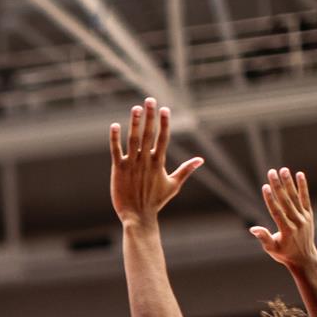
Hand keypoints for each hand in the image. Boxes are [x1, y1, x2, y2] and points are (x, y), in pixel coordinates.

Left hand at [109, 98, 202, 227]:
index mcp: (159, 163)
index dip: (164, 123)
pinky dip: (115, 138)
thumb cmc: (155, 202)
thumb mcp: (173, 185)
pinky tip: (115, 125)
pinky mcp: (118, 169)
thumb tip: (201, 160)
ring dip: (135, 123)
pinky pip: (116, 151)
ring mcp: (131, 165)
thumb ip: (186, 170)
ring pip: (133, 139)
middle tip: (150, 99)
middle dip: (150, 116)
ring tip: (136, 108)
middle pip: (149, 134)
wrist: (137, 216)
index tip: (165, 109)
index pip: (163, 138)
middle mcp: (145, 161)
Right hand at [252, 167, 316, 270]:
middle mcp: (296, 222)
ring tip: (283, 170)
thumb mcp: (271, 249)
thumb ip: (264, 238)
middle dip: (278, 186)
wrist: (304, 258)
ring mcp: (304, 218)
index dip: (270, 199)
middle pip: (286, 201)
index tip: (265, 186)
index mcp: (286, 230)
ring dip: (289, 183)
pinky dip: (303, 187)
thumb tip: (253, 229)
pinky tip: (299, 175)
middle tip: (271, 172)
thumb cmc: (284, 254)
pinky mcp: (308, 215)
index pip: (277, 211)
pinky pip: (305, 198)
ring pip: (295, 197)